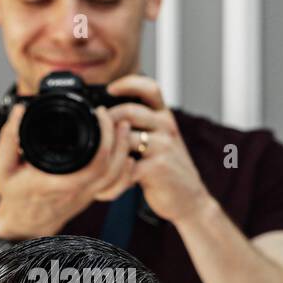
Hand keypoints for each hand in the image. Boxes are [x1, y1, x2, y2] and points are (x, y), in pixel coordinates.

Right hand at [0, 101, 138, 238]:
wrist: (24, 224)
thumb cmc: (13, 195)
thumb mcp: (1, 168)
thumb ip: (8, 139)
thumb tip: (19, 111)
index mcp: (56, 181)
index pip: (92, 160)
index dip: (103, 135)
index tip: (99, 112)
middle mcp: (76, 190)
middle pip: (111, 166)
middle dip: (117, 138)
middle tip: (112, 115)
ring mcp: (87, 194)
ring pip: (117, 176)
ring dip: (124, 150)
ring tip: (123, 126)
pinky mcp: (91, 195)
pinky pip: (115, 186)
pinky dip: (126, 171)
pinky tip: (127, 155)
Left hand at [102, 75, 212, 225]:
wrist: (190, 199)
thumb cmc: (167, 169)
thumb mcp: (159, 141)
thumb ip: (140, 127)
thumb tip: (105, 117)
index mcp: (165, 117)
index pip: (150, 88)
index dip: (129, 83)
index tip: (110, 88)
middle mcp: (167, 127)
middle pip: (129, 111)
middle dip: (106, 122)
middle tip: (93, 138)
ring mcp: (164, 146)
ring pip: (124, 139)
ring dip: (104, 155)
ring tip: (93, 167)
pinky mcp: (158, 168)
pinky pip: (126, 168)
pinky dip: (110, 181)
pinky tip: (103, 189)